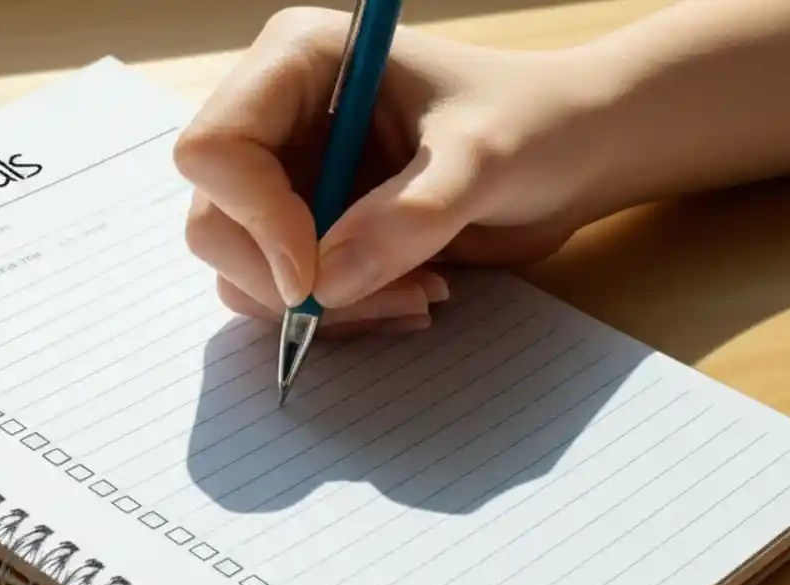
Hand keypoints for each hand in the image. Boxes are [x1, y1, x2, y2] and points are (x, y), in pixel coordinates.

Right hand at [173, 7, 613, 333]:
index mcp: (298, 64)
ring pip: (244, 269)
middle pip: (215, 221)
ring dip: (324, 306)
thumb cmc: (536, 123)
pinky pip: (286, 293)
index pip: (215, 148)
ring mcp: (291, 179)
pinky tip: (408, 297)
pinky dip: (339, 315)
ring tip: (416, 294)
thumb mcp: (482, 160)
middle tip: (382, 296)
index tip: (316, 275)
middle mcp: (278, 120)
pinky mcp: (312, 230)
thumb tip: (324, 284)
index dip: (255, 217)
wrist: (574, 155)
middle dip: (290, 279)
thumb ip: (407, 217)